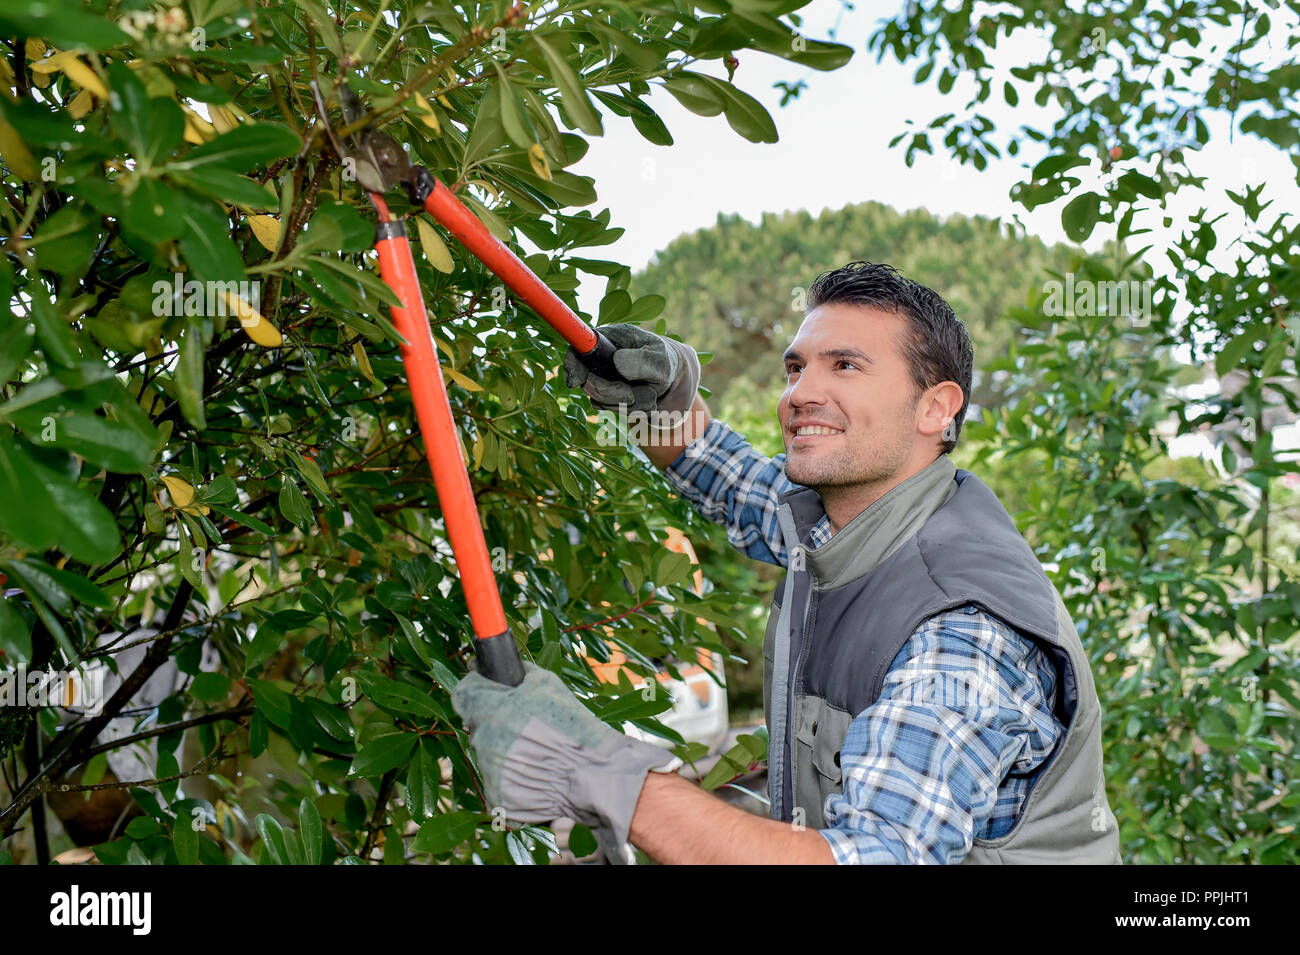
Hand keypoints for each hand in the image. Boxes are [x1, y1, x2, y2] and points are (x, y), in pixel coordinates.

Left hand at [450, 662, 678, 863]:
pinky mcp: (496, 797)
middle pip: (478, 725)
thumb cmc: (571, 726)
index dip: (477, 688)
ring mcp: (487, 771)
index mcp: (488, 708)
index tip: (489, 689)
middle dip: (495, 721)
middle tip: (525, 725)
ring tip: (537, 752)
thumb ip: (522, 674)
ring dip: (505, 750)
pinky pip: (498, 781)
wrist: (590, 775)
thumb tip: (511, 668)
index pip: (464, 692)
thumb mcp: (548, 685)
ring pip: (488, 754)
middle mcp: (481, 740)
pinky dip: (513, 777)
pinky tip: (536, 773)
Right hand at [563, 323, 699, 415]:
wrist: (676, 382)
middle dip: (608, 391)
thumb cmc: (667, 362)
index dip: (572, 364)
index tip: (576, 381)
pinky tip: (647, 400)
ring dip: (628, 402)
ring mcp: (603, 378)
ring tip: (650, 393)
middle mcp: (601, 358)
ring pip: (600, 399)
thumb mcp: (661, 360)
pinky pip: (612, 409)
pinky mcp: (608, 396)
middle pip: (586, 380)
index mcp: (610, 339)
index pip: (578, 347)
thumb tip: (617, 362)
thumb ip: (642, 361)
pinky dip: (633, 409)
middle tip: (629, 393)